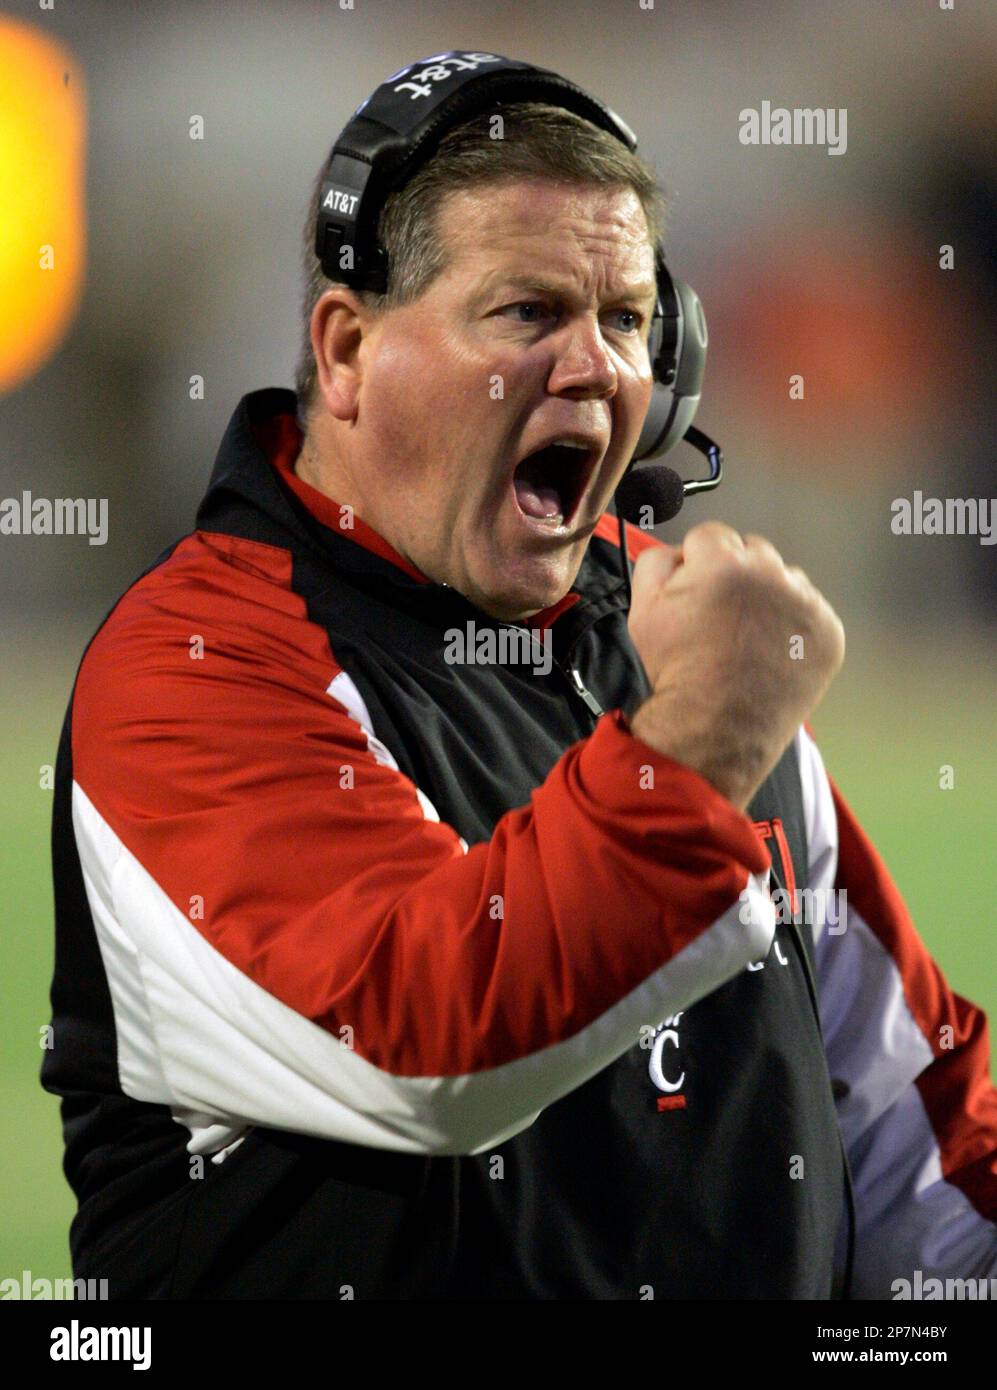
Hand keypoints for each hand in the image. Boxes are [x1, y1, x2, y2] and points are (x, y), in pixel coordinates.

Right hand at [626, 521, 844, 811]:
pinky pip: (809, 611)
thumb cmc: (676, 672)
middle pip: (752, 550)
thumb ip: (656, 562)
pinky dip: (793, 625)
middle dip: (735, 574)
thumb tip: (679, 552)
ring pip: (784, 578)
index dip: (697, 565)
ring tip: (747, 637)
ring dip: (768, 596)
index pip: (711, 536)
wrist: (715, 730)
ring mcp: (807, 604)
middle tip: (720, 616)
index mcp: (724, 563)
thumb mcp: (642, 610)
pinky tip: (770, 650)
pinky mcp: (829, 633)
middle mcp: (772, 574)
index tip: (695, 594)